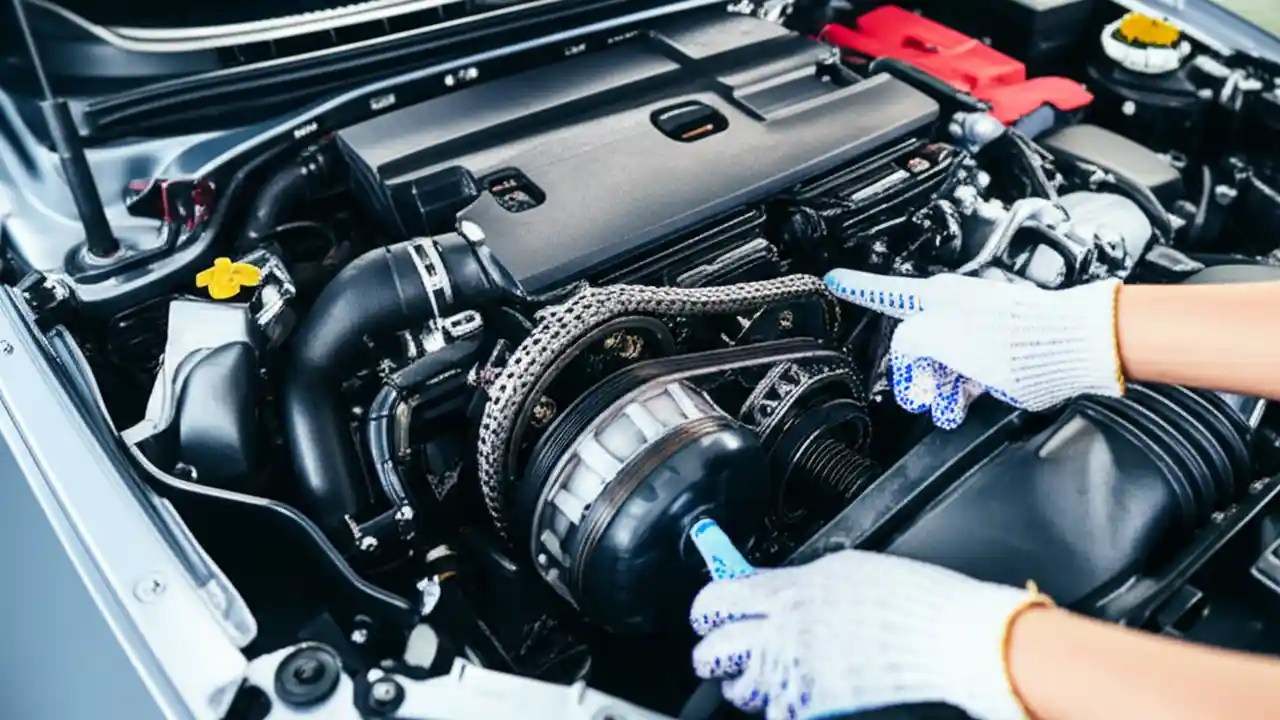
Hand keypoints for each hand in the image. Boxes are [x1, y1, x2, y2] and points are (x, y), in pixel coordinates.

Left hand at [689, 550, 1048, 719]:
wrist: (951, 637)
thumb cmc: (911, 598)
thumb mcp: (844, 568)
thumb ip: (797, 581)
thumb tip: (771, 585)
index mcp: (787, 592)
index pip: (715, 600)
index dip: (709, 608)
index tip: (713, 611)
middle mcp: (783, 634)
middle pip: (713, 653)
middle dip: (716, 653)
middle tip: (728, 649)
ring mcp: (797, 675)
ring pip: (740, 691)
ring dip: (748, 684)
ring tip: (766, 675)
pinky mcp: (815, 707)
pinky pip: (778, 713)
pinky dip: (783, 707)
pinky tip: (801, 694)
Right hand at [823, 270, 1124, 428]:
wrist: (1065, 346)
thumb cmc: (1009, 339)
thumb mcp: (939, 338)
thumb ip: (908, 340)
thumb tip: (904, 349)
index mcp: (935, 297)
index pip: (884, 291)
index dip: (857, 288)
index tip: (835, 281)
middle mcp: (954, 306)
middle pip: (913, 342)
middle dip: (910, 371)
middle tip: (918, 393)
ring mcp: (975, 327)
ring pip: (938, 362)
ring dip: (937, 386)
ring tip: (949, 405)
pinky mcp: (996, 348)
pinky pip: (964, 372)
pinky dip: (960, 389)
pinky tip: (964, 402)